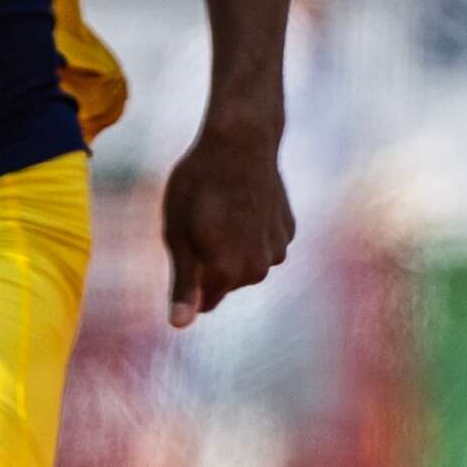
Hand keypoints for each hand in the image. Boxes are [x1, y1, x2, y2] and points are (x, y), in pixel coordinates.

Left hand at [160, 114, 294, 327]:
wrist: (242, 140)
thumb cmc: (199, 184)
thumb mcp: (178, 234)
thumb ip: (182, 284)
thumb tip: (180, 326)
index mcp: (227, 273)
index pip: (205, 301)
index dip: (189, 279)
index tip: (184, 244)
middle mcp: (257, 268)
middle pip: (227, 283)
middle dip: (211, 262)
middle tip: (198, 221)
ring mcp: (277, 248)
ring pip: (248, 263)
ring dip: (234, 246)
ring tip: (221, 208)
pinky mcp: (288, 229)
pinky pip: (265, 243)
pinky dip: (252, 230)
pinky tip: (243, 202)